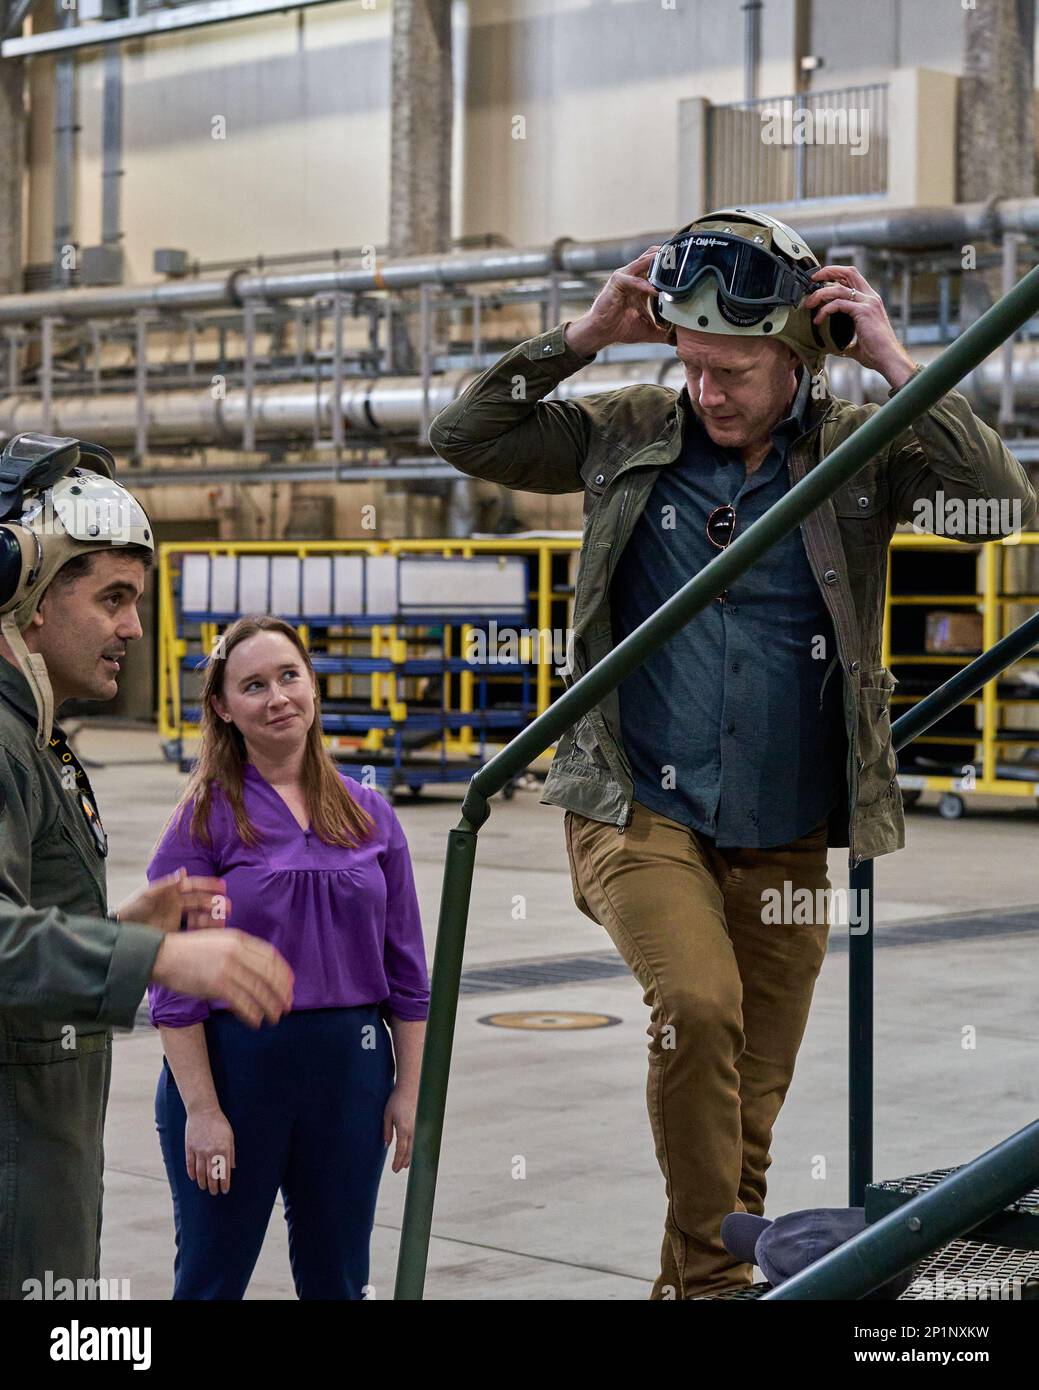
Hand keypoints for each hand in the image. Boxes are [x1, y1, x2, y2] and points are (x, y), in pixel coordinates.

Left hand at [117, 867, 230, 932]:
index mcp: (171, 892)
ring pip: (199, 916)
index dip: (209, 886)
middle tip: (229, 907)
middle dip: (214, 903)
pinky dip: (202, 931)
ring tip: (222, 922)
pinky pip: (192, 931)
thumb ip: (167, 884)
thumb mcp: (148, 895)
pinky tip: (212, 934)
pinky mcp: (174, 934)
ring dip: (211, 918)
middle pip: (200, 902)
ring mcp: (176, 919)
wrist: (120, 932)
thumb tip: (184, 871)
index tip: (223, 887)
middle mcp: (176, 905)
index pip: (194, 886)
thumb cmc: (132, 910)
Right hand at [151, 930, 293, 1028]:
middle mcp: (236, 952)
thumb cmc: (188, 950)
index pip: (271, 956)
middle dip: (282, 991)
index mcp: (238, 939)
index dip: (284, 972)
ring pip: (258, 990)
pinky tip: (257, 1021)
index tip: (290, 984)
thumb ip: (238, 949)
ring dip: (271, 1005)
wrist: (162, 955)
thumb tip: (258, 967)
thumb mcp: (217, 940)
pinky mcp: (216, 985)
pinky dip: (252, 1013)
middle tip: (288, 1004)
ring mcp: (227, 968)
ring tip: (276, 1016)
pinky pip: (242, 1002)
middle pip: (269, 974)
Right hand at [185, 1105, 234, 1194]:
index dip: (224, 1183)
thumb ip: (231, 1153)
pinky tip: (194, 1178)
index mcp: (223, 1150)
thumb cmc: (219, 1123)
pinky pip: (190, 1165)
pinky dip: (192, 1173)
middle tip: (214, 1192)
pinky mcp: (189, 1148)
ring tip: (204, 1188)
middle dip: (213, 1186)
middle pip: (211, 1175)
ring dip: (202, 1182)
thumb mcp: (230, 1136)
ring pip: (200, 1172)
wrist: (203, 1111)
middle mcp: (210, 1152)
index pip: (224, 1172)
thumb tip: (232, 1168)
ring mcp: (198, 1151)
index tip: (225, 1190)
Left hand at [383, 1084, 416, 1172]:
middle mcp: (413, 1130)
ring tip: (405, 1165)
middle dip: (403, 1162)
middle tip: (397, 1170)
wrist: (411, 1087)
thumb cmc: (396, 1100)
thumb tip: (387, 1145)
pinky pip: (418, 1141)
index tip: (394, 1169)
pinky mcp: (421, 1124)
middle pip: (409, 1152)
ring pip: (415, 1147)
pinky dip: (415, 1149)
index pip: (401, 1150)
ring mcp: (419, 1127)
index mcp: (404, 1129)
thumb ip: (387, 1131)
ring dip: (410, 1157)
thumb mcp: (387, 1115)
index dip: (397, 1161)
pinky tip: (412, 1152)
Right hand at [565, 246, 675, 355]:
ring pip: (643, 261)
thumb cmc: (622, 328)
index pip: (658, 265)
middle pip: (652, 256)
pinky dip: (644, 284)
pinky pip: (633, 280)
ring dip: (658, 262)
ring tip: (673, 263)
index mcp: (642, 284)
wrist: (602, 332)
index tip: (688, 262)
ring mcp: (625, 276)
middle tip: (684, 255)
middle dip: (667, 255)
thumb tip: (678, 340)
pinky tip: (655, 291)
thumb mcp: (649, 330)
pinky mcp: (617, 281)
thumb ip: (663, 332)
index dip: (671, 262)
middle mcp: (634, 276)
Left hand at [802, 265, 915, 386]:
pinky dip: (825, 310)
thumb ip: (846, 341)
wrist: (889, 359)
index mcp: (870, 301)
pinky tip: (818, 320)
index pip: (853, 277)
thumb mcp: (857, 342)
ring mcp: (868, 303)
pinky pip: (838, 304)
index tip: (820, 280)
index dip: (836, 274)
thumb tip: (835, 348)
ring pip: (839, 288)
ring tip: (809, 304)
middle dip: (828, 272)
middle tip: (812, 279)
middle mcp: (870, 297)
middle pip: (848, 272)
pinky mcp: (863, 312)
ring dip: (820, 294)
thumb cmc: (876, 353)